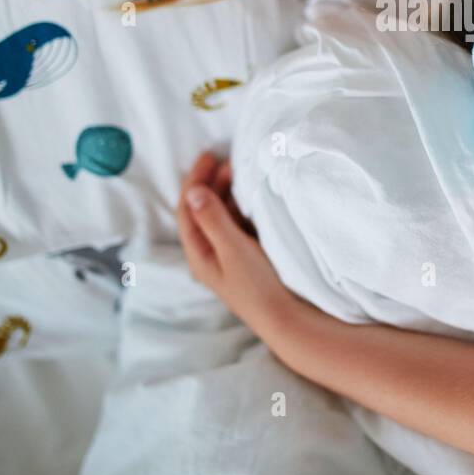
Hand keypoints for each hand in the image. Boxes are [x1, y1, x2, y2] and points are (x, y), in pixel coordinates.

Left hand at [176, 150, 290, 317]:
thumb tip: (194, 190)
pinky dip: (239, 206)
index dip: (194, 180)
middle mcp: (209, 253)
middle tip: (228, 162)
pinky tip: (251, 197)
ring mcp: (228, 255)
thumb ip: (212, 218)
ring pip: (219, 215)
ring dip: (226, 193)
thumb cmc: (257, 286)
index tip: (209, 157)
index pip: (187, 210)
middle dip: (210, 183)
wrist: (286, 318)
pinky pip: (236, 223)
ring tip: (240, 174)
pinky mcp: (246, 256)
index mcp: (199, 254)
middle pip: (201, 210)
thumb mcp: (232, 248)